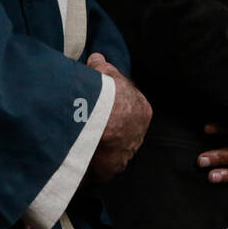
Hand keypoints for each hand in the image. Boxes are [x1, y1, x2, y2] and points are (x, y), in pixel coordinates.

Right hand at [87, 53, 151, 182]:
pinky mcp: (114, 166)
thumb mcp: (103, 72)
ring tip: (86, 146)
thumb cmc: (106, 93)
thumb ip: (101, 65)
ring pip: (114, 151)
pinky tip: (85, 163)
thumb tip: (97, 58)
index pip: (129, 111)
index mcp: (142, 111)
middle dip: (110, 132)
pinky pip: (105, 169)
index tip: (101, 110)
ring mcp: (128, 151)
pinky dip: (95, 167)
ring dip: (102, 150)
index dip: (114, 109)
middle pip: (123, 133)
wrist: (103, 118)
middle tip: (92, 130)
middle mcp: (139, 133)